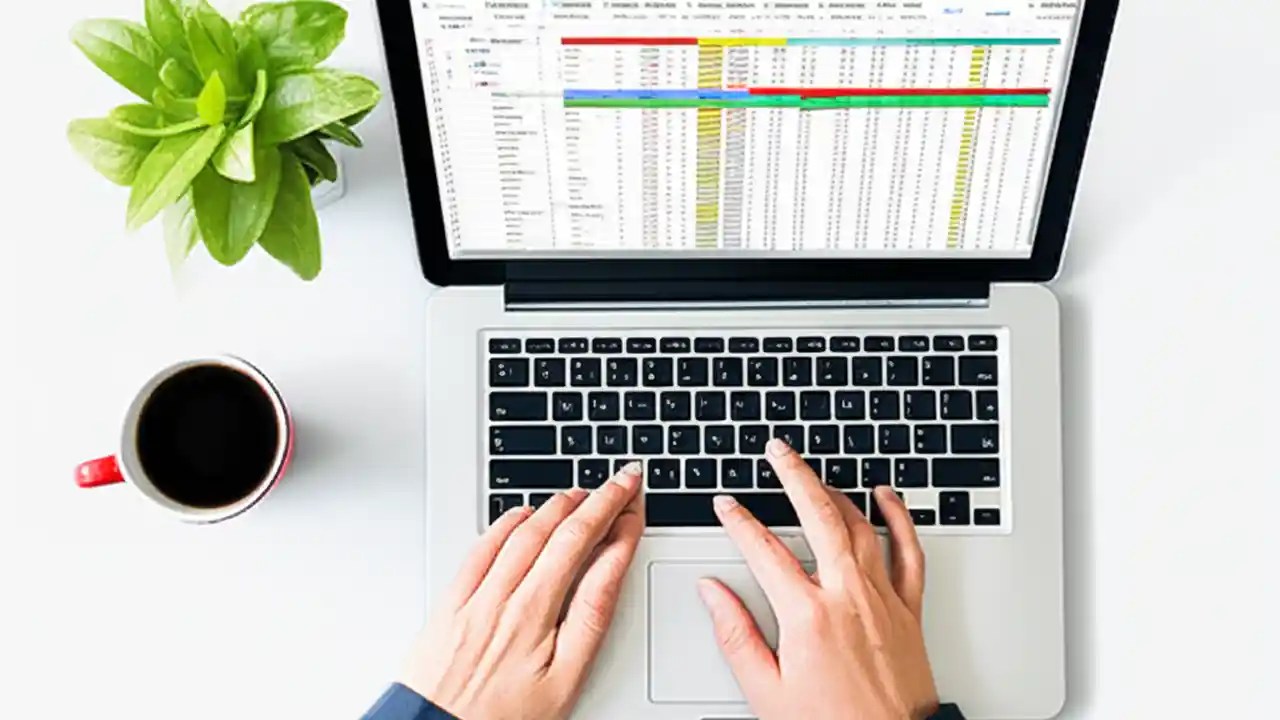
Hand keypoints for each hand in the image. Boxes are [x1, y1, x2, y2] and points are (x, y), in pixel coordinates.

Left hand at [401, 463, 643, 719]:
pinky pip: (480, 548)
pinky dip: (507, 523)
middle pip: (561, 536)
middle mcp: (508, 604)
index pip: (592, 558)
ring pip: (522, 534)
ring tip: (582, 492)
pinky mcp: (450, 603)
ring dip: (557, 506)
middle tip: (622, 481)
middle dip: (598, 502)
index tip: (636, 509)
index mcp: (540, 623)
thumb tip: (608, 571)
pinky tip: (523, 514)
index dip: (620, 528)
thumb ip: (589, 619)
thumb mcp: (563, 682)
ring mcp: (476, 599)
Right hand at [699, 440, 938, 719]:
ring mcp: (883, 598)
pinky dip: (897, 517)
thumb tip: (712, 593)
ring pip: (860, 525)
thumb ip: (737, 634)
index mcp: (808, 616)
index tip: (726, 505)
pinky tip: (885, 496)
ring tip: (815, 472)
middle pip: (818, 516)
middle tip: (778, 451)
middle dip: (794, 475)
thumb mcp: (767, 691)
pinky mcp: (909, 609)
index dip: (740, 522)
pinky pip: (908, 551)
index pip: (765, 551)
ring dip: (835, 491)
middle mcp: (848, 597)